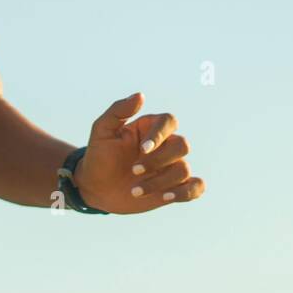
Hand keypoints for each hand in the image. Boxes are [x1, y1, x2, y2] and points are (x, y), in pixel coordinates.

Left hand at [71, 92, 204, 214]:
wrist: (96, 188)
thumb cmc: (99, 156)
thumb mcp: (102, 131)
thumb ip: (118, 111)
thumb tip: (140, 95)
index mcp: (150, 128)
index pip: (169, 121)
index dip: (160, 134)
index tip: (142, 149)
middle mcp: (165, 146)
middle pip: (182, 145)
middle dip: (159, 160)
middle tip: (133, 171)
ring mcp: (171, 167)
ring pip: (184, 170)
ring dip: (160, 182)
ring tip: (135, 191)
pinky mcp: (175, 187)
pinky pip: (196, 187)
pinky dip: (187, 192)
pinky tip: (166, 196)